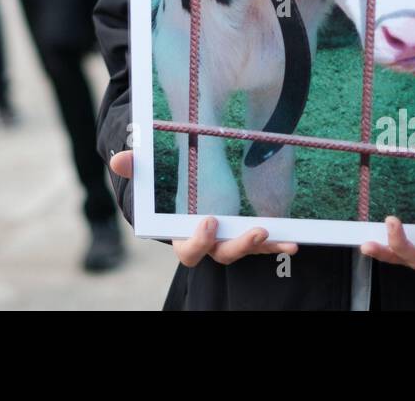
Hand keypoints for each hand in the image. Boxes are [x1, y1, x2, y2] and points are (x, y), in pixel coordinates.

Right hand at [108, 150, 298, 266]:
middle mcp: (205, 244)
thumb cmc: (158, 187)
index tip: (208, 221)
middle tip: (253, 230)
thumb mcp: (143, 174)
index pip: (188, 250)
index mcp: (180, 236)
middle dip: (238, 245)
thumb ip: (133, 168)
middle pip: (221, 255)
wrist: (175, 190)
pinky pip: (260, 243)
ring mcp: (225, 240)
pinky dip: (275, 243)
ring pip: (243, 250)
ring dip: (261, 246)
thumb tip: (121, 159)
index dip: (198, 241)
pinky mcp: (242, 234)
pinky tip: (293, 241)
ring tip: (278, 236)